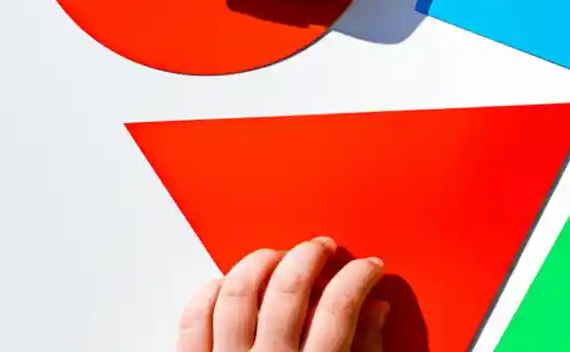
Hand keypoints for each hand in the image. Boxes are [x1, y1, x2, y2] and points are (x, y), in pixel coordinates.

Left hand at [177, 237, 388, 351]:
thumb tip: (375, 310)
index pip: (340, 308)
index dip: (359, 276)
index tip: (368, 267)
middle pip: (288, 289)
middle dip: (309, 255)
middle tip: (321, 248)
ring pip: (237, 293)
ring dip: (259, 263)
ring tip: (276, 257)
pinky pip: (193, 321)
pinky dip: (209, 293)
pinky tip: (225, 284)